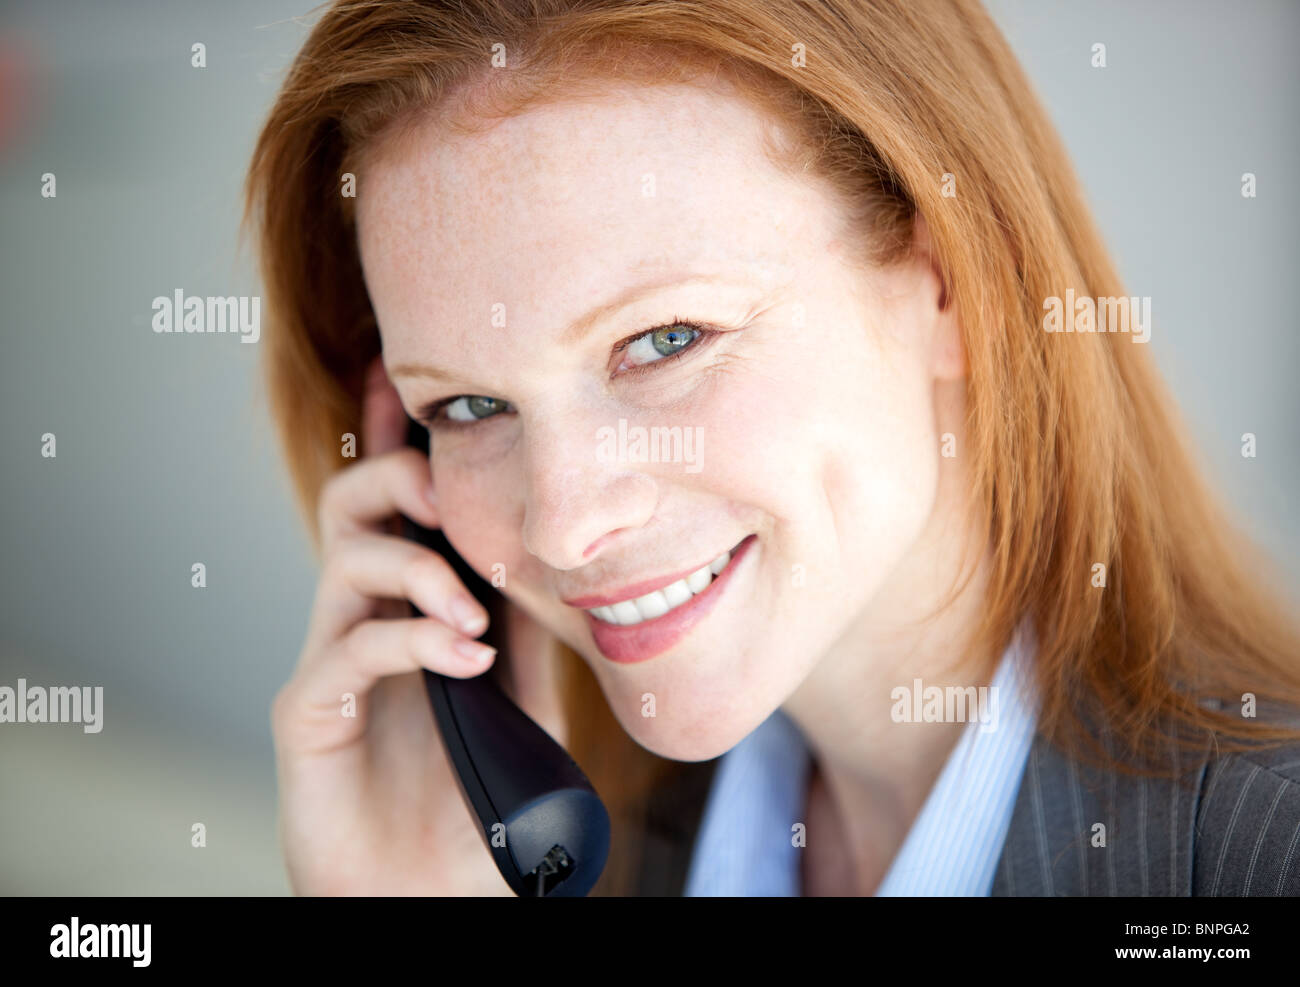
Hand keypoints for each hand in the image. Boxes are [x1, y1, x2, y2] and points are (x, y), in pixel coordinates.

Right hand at [271, 356, 512, 894]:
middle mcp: (365, 619)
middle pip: (354, 505)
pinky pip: (348, 645)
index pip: (403, 505)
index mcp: (414, 603)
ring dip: (417, 567)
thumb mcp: (524, 690)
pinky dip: (411, 635)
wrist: (440, 894)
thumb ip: (526, 618)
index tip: (408, 378)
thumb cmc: (481, 794)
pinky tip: (462, 656)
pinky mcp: (309, 715)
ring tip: (470, 615)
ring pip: (344, 559)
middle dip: (403, 481)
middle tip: (457, 504)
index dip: (400, 437)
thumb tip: (543, 544)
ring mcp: (332, 663)